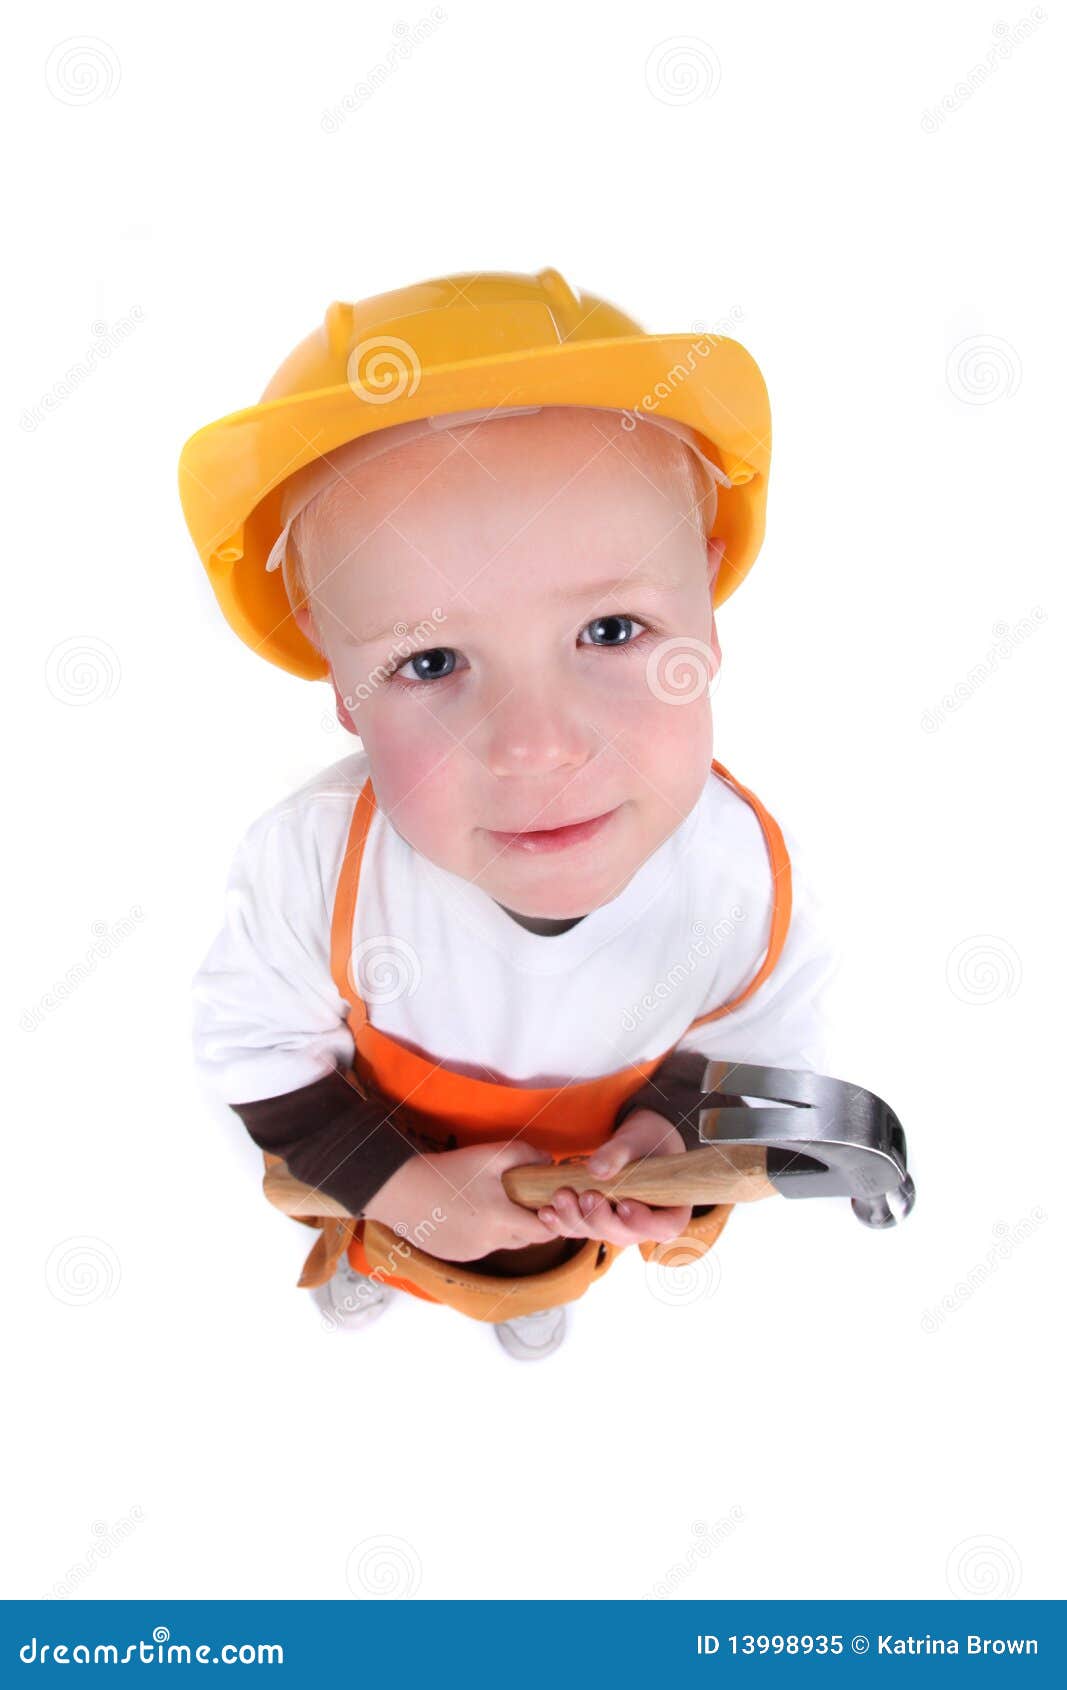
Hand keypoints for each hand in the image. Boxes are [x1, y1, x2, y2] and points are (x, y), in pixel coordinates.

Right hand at [363, 1139, 559, 1261]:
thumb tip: (548, 1160)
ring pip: (503, 1244)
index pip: (544, 1232)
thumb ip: (524, 1154)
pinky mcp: (456, 1256)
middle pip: (525, 1240)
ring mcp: (472, 1253)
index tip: (547, 1202)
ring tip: (494, 1203)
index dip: (551, 1219)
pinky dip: (484, 1234)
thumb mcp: (488, 1155)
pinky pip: (482, 1248)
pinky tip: (470, 1213)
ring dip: (507, 1229)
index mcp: (501, 1220)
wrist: (401, 1189)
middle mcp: (489, 1243)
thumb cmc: (448, 1170)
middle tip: (523, 1198)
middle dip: (530, 1222)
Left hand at [536, 1108, 692, 1246]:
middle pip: (624, 1235)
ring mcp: (619, 1226)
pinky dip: (561, 1222)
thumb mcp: (637, 1139)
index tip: (625, 1206)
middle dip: (601, 1219)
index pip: (664, 1227)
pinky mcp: (596, 1221)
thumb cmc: (647, 1138)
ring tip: (560, 1197)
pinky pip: (578, 1229)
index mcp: (671, 1209)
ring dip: (576, 1220)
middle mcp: (645, 1225)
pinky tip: (546, 1211)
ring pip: (597, 1234)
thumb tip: (595, 1171)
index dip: (644, 1223)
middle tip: (586, 1197)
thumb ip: (619, 1153)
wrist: (637, 1141)